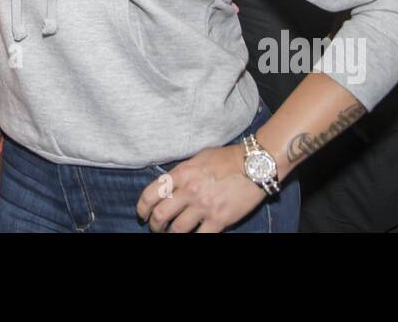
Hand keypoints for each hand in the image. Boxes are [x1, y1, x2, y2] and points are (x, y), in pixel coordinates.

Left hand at [136, 144, 265, 232]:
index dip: (142, 207)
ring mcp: (204, 206)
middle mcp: (190, 190)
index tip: (142, 214)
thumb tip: (169, 185)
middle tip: (155, 227)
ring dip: (170, 234)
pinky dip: (192, 238)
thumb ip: (182, 172)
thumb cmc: (227, 159)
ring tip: (171, 233)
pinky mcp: (219, 220)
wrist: (255, 165)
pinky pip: (199, 236)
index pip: (151, 193)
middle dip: (154, 225)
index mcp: (182, 173)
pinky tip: (191, 236)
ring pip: (177, 230)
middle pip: (161, 215)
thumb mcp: (198, 158)